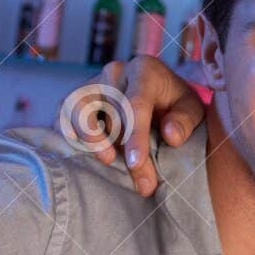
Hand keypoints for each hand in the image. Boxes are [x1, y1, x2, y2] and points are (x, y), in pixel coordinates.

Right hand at [66, 56, 207, 196]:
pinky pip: (62, 113)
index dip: (135, 136)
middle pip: (112, 114)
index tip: (136, 163)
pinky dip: (67, 132)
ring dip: (91, 138)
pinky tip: (82, 150)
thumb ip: (185, 122)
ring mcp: (91, 83)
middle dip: (126, 152)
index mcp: (144, 70)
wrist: (160, 96)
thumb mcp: (192, 110)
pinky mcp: (75, 97)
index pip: (135, 104)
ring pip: (78, 108)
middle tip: (143, 183)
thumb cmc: (176, 106)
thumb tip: (171, 136)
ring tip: (109, 160)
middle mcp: (114, 72)